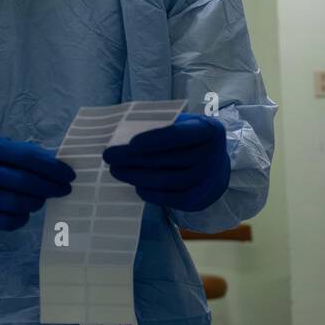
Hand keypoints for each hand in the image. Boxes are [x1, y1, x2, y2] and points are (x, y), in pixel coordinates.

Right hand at [0, 135, 75, 230]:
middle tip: (64, 190)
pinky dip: (22, 218)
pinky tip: (25, 213)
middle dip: (49, 187)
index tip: (69, 175)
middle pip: (24, 182)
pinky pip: (8, 221)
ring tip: (41, 200)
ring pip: (17, 203)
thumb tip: (61, 168)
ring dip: (36, 203)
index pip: (29, 158)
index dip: (52, 168)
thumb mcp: (5, 150)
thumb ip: (29, 155)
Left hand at [102, 113, 229, 211]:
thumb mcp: (181, 124)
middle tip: (109, 157)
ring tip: (116, 171)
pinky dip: (150, 193)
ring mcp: (208, 180)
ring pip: (167, 180)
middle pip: (169, 159)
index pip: (181, 135)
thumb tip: (124, 135)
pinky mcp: (199, 199)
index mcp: (208, 130)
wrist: (214, 165)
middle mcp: (212, 155)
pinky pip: (170, 198)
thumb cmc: (189, 140)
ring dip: (137, 176)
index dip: (156, 139)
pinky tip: (136, 185)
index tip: (131, 144)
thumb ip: (160, 125)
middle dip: (135, 159)